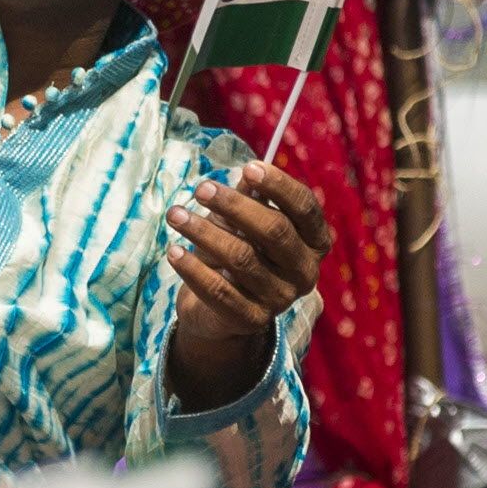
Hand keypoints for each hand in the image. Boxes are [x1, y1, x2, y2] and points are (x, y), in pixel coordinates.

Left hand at [163, 159, 330, 409]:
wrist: (221, 309)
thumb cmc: (238, 247)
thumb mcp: (245, 220)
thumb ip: (250, 197)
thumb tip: (248, 174)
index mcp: (313, 241)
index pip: (304, 207)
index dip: (279, 186)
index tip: (248, 167)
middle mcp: (304, 271)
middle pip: (274, 231)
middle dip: (234, 205)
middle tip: (201, 189)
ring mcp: (281, 299)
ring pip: (242, 258)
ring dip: (203, 232)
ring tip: (175, 215)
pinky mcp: (253, 319)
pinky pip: (219, 291)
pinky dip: (193, 269)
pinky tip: (173, 251)